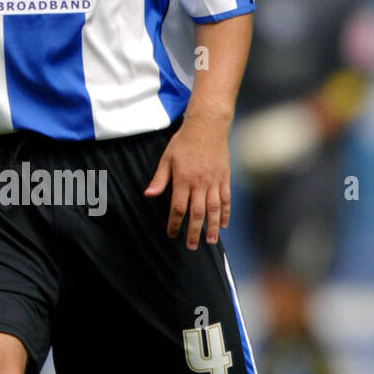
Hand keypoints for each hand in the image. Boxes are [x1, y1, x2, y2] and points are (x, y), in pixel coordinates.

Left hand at [144, 116, 230, 249]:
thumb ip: (159, 179)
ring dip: (212, 227)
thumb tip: (148, 195)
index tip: (172, 234)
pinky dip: (225, 213)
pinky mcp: (224, 178)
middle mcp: (199, 183)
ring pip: (213, 209)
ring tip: (211, 241)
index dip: (174, 223)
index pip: (178, 208)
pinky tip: (224, 224)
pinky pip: (225, 199)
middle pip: (197, 213)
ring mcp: (214, 181)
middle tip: (192, 246)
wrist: (207, 126)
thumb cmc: (184, 142)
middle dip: (194, 232)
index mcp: (183, 179)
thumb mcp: (167, 158)